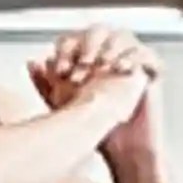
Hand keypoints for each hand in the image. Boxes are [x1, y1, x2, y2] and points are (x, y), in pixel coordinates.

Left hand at [29, 26, 166, 153]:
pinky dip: (132, 56)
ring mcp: (129, 64)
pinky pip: (145, 53)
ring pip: (123, 37)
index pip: (77, 38)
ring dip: (110, 47)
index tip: (60, 69)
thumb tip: (33, 62)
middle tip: (81, 63)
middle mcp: (108, 59)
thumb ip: (47, 85)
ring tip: (101, 64)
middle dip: (88, 44)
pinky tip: (119, 68)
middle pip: (98, 32)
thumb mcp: (63, 107)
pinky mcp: (149, 74)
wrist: (120, 151)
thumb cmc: (95, 131)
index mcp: (87, 63)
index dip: (67, 47)